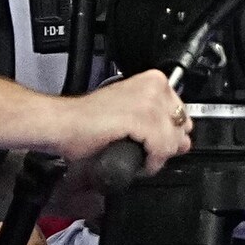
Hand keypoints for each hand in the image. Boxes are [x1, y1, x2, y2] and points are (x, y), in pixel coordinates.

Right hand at [54, 69, 197, 179]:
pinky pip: (162, 148)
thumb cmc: (87, 120)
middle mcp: (155, 87)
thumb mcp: (132, 113)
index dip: (170, 134)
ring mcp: (149, 101)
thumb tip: (183, 141)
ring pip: (173, 140)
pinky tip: (138, 162)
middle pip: (181, 127)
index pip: (182, 113)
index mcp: (154, 81)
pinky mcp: (141, 118)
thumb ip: (159, 123)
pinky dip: (152, 162)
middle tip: (144, 152)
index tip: (156, 142)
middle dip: (166, 145)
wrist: (62, 123)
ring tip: (139, 158)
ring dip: (158, 156)